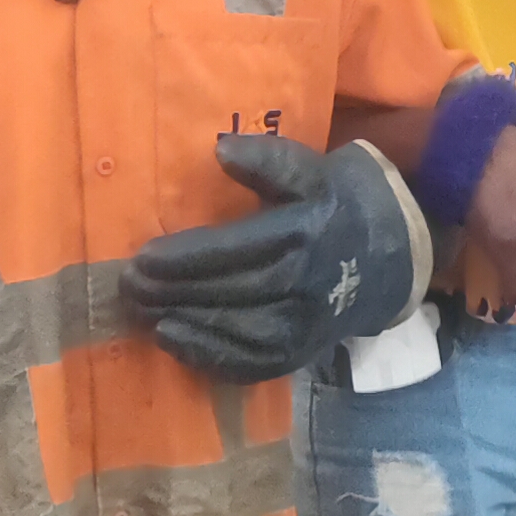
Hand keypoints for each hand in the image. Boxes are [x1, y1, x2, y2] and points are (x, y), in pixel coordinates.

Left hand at [124, 134, 427, 381]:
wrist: (388, 256)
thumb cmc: (334, 205)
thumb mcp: (311, 171)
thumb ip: (268, 160)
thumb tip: (221, 150)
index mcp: (305, 233)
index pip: (235, 250)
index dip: (185, 257)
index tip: (142, 257)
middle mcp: (307, 282)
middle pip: (230, 292)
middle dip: (174, 292)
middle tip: (127, 287)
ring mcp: (306, 324)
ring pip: (238, 331)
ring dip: (185, 325)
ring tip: (141, 314)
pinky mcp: (302, 353)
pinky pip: (252, 364)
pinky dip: (210, 357)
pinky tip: (175, 341)